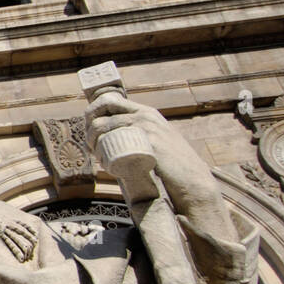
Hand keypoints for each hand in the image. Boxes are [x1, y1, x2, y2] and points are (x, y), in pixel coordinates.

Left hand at [84, 92, 233, 237]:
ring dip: (92, 141)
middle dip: (89, 127)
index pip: (109, 101)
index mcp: (146, 112)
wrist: (193, 182)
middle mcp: (145, 115)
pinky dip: (101, 151)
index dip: (93, 114)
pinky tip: (104, 163)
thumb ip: (142, 136)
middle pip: (102, 109)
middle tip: (92, 147)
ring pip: (102, 125)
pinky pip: (112, 140)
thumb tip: (116, 140)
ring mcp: (146, 128)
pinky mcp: (147, 143)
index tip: (91, 133)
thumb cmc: (173, 167)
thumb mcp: (157, 141)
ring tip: (99, 158)